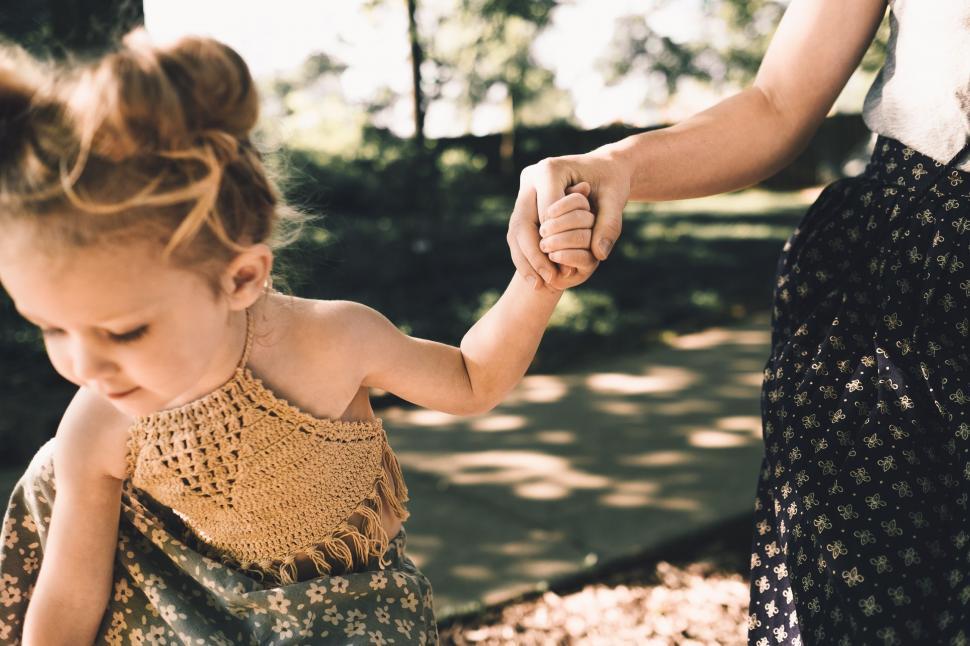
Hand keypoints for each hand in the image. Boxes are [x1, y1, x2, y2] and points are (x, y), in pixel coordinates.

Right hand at [507, 148, 631, 291]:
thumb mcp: (615, 201)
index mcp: (550, 170)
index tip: (564, 269)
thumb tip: (599, 254)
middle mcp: (531, 177)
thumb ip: (608, 225)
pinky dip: (524, 257)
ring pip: (516, 231)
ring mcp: (524, 190)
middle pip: (524, 223)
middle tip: (548, 280)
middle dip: (535, 255)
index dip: (554, 243)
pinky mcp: (524, 202)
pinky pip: (517, 234)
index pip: (546, 213)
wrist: (603, 167)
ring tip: (538, 284)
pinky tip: (533, 278)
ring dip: (526, 260)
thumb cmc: (611, 182)